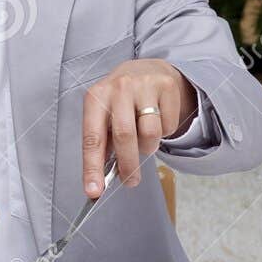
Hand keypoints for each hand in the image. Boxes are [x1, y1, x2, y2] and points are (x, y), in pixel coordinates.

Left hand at [81, 59, 197, 193]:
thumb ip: (102, 144)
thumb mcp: (104, 115)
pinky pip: (168, 125)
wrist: (147, 70)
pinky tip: (157, 120)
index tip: (94, 191)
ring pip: (150, 133)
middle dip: (128, 165)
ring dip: (148, 147)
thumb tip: (99, 181)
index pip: (92, 138)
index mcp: (96, 97)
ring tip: (143, 140)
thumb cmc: (120, 101)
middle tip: (130, 180)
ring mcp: (144, 85)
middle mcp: (118, 88)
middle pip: (125, 136)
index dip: (92, 167)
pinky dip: (164, 132)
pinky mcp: (166, 86)